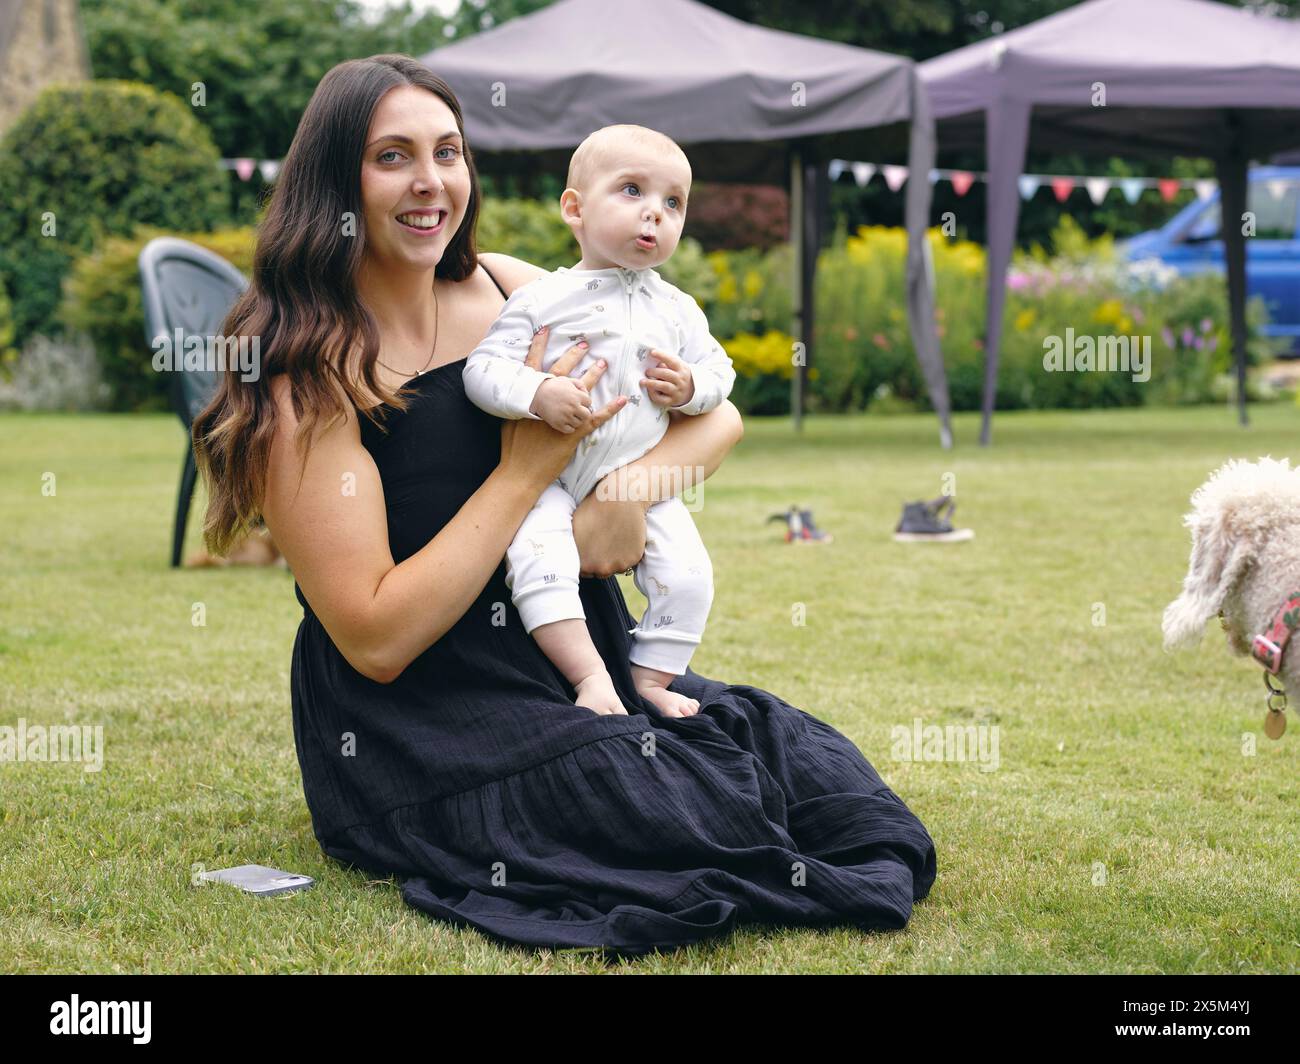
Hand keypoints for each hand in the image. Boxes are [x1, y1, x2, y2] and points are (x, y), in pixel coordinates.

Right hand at [499, 327, 624, 488]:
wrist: (519, 472)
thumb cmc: (512, 450)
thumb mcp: (508, 422)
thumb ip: (516, 406)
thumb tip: (513, 395)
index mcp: (530, 398)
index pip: (533, 366)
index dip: (538, 347)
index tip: (545, 330)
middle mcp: (547, 403)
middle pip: (562, 374)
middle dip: (573, 357)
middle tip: (584, 344)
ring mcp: (561, 417)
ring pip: (581, 392)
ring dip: (593, 376)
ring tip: (603, 364)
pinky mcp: (573, 433)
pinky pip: (595, 418)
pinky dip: (609, 409)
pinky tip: (621, 400)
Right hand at [530, 373, 592, 431]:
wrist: (536, 394)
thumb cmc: (553, 386)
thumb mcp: (567, 380)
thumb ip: (580, 385)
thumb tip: (587, 393)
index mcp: (577, 396)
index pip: (589, 403)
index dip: (584, 402)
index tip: (578, 402)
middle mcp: (573, 407)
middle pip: (587, 415)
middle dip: (582, 412)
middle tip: (576, 411)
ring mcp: (566, 417)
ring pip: (579, 423)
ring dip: (575, 420)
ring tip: (568, 415)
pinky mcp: (559, 424)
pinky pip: (570, 430)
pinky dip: (569, 427)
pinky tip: (564, 421)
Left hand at [573, 487, 647, 577]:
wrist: (618, 497)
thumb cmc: (593, 509)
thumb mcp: (572, 529)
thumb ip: (571, 549)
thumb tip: (565, 558)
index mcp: (582, 564)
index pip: (583, 572)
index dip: (586, 560)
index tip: (590, 547)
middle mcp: (600, 569)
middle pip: (600, 572)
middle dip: (600, 561)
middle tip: (602, 541)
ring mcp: (618, 565)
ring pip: (615, 567)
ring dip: (614, 558)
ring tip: (613, 536)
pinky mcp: (633, 558)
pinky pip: (629, 560)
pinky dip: (627, 552)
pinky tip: (623, 536)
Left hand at [641, 349, 693, 406]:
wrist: (691, 392)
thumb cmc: (679, 376)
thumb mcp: (678, 366)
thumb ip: (667, 361)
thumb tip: (652, 357)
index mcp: (682, 369)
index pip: (672, 360)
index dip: (662, 355)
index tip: (652, 352)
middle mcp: (680, 380)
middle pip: (666, 374)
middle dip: (654, 372)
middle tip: (647, 371)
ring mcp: (677, 391)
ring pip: (663, 386)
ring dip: (651, 383)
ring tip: (642, 381)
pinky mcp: (672, 401)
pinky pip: (661, 399)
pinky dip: (653, 394)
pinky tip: (649, 390)